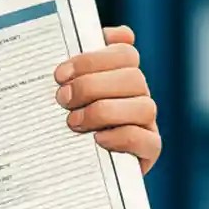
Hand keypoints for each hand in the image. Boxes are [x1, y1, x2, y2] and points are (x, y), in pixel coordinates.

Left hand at [53, 26, 160, 173]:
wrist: (64, 167)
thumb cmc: (60, 118)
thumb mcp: (61, 89)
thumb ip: (71, 65)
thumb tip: (96, 41)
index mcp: (120, 72)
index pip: (125, 53)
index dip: (92, 60)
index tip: (60, 74)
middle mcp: (137, 94)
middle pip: (134, 77)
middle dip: (92, 86)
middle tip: (62, 99)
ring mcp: (147, 122)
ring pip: (145, 107)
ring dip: (103, 112)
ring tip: (73, 122)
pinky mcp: (148, 150)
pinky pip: (148, 141)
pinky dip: (121, 137)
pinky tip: (97, 139)